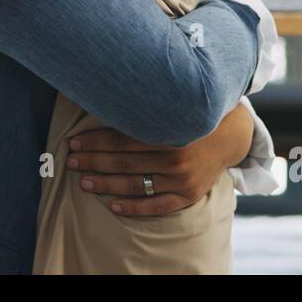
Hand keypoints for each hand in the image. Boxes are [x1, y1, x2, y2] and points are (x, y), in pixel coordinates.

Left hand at [66, 102, 253, 215]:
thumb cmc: (191, 116)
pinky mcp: (189, 196)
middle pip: (124, 162)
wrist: (230, 135)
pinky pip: (157, 206)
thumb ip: (143, 106)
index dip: (95, 141)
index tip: (74, 143)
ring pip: (135, 185)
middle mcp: (175, 157)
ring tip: (84, 182)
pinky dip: (134, 208)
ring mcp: (183, 179)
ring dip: (106, 184)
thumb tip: (104, 93)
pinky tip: (113, 206)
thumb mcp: (171, 106)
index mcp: (168, 131)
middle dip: (93, 162)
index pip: (122, 138)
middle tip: (71, 162)